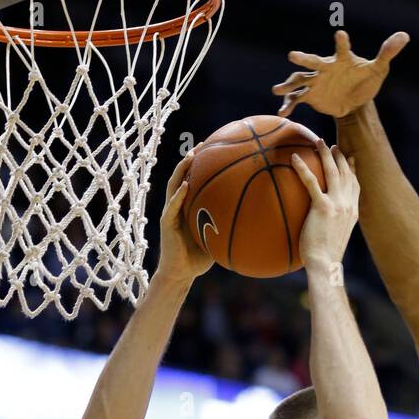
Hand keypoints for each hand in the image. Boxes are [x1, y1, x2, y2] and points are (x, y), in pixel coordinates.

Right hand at [156, 151, 213, 284]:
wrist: (181, 274)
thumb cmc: (199, 258)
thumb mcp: (216, 238)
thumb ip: (226, 226)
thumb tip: (252, 220)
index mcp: (188, 207)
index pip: (194, 180)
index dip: (201, 165)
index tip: (214, 149)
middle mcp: (178, 206)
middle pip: (182, 176)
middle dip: (191, 159)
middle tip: (203, 144)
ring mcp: (171, 213)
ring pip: (174, 186)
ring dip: (181, 170)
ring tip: (191, 156)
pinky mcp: (167, 223)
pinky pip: (172, 207)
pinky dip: (179, 195)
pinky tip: (186, 186)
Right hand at [272, 29, 408, 118]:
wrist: (355, 101)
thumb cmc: (365, 81)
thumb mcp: (378, 69)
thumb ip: (387, 53)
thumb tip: (405, 35)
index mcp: (341, 59)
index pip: (342, 49)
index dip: (342, 42)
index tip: (341, 34)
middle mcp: (325, 68)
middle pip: (312, 62)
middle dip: (303, 59)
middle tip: (292, 55)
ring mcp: (316, 82)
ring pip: (299, 81)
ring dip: (288, 85)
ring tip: (276, 91)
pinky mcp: (311, 96)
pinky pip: (297, 100)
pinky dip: (289, 105)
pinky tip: (282, 113)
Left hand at [292, 140, 358, 270]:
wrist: (326, 264)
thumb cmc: (325, 258)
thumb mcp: (334, 239)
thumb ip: (331, 226)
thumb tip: (320, 226)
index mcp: (352, 212)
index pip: (355, 185)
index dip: (352, 170)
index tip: (349, 158)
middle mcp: (348, 205)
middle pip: (346, 173)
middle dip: (340, 157)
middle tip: (332, 145)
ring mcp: (337, 205)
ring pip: (333, 171)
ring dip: (325, 154)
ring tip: (318, 142)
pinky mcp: (323, 207)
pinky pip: (311, 182)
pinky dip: (302, 168)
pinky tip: (294, 158)